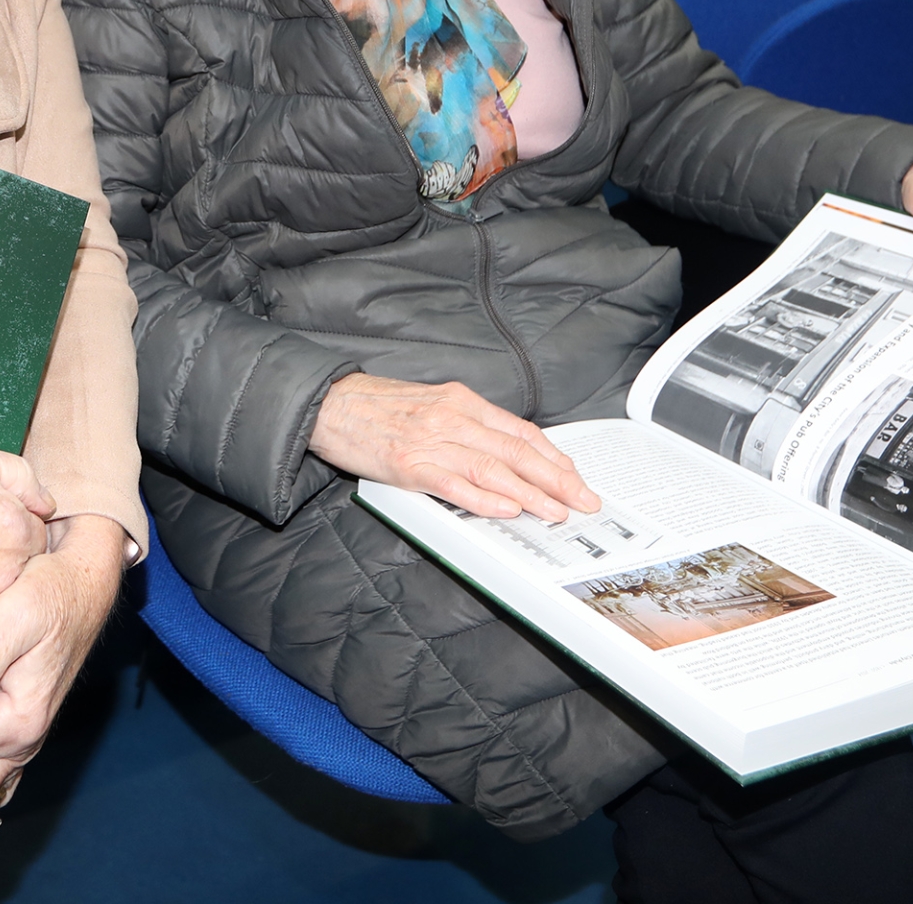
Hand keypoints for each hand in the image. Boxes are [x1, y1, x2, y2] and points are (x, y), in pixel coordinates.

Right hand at [308, 372, 597, 521]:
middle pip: (517, 450)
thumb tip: (507, 455)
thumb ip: (468, 426)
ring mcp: (431, 441)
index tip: (575, 477)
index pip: (520, 430)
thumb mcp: (432, 404)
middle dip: (557, 478)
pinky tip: (507, 509)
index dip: (554, 457)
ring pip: (494, 468)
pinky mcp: (408, 464)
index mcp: (461, 401)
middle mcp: (452, 417)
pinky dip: (485, 499)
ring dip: (532, 493)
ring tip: (556, 511)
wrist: (328, 405)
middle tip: (583, 500)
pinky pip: (455, 485)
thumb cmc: (377, 407)